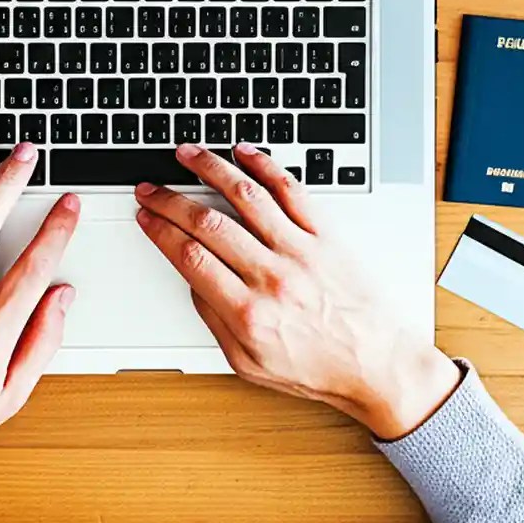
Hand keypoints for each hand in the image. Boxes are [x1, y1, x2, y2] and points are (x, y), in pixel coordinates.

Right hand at [134, 143, 460, 439]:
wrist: (377, 366)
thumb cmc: (318, 369)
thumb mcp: (249, 365)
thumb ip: (214, 321)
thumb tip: (193, 281)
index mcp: (248, 313)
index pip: (190, 257)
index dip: (159, 230)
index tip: (146, 216)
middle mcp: (273, 277)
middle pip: (208, 223)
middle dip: (170, 200)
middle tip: (151, 188)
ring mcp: (302, 252)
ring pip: (247, 196)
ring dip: (211, 169)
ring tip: (189, 154)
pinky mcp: (327, 237)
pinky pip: (292, 191)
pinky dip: (265, 166)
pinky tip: (245, 153)